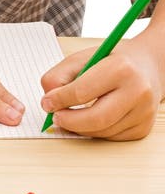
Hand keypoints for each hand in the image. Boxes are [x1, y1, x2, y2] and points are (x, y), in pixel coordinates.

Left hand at [40, 31, 164, 139]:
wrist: (147, 66)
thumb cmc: (113, 60)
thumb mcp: (84, 57)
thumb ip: (61, 75)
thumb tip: (48, 99)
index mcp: (120, 68)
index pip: (83, 91)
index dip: (60, 100)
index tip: (46, 103)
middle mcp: (137, 91)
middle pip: (95, 118)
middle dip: (69, 121)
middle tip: (55, 117)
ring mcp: (143, 112)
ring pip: (102, 131)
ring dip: (80, 128)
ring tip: (70, 116)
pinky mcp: (143, 127)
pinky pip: (111, 137)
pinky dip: (95, 131)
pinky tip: (90, 118)